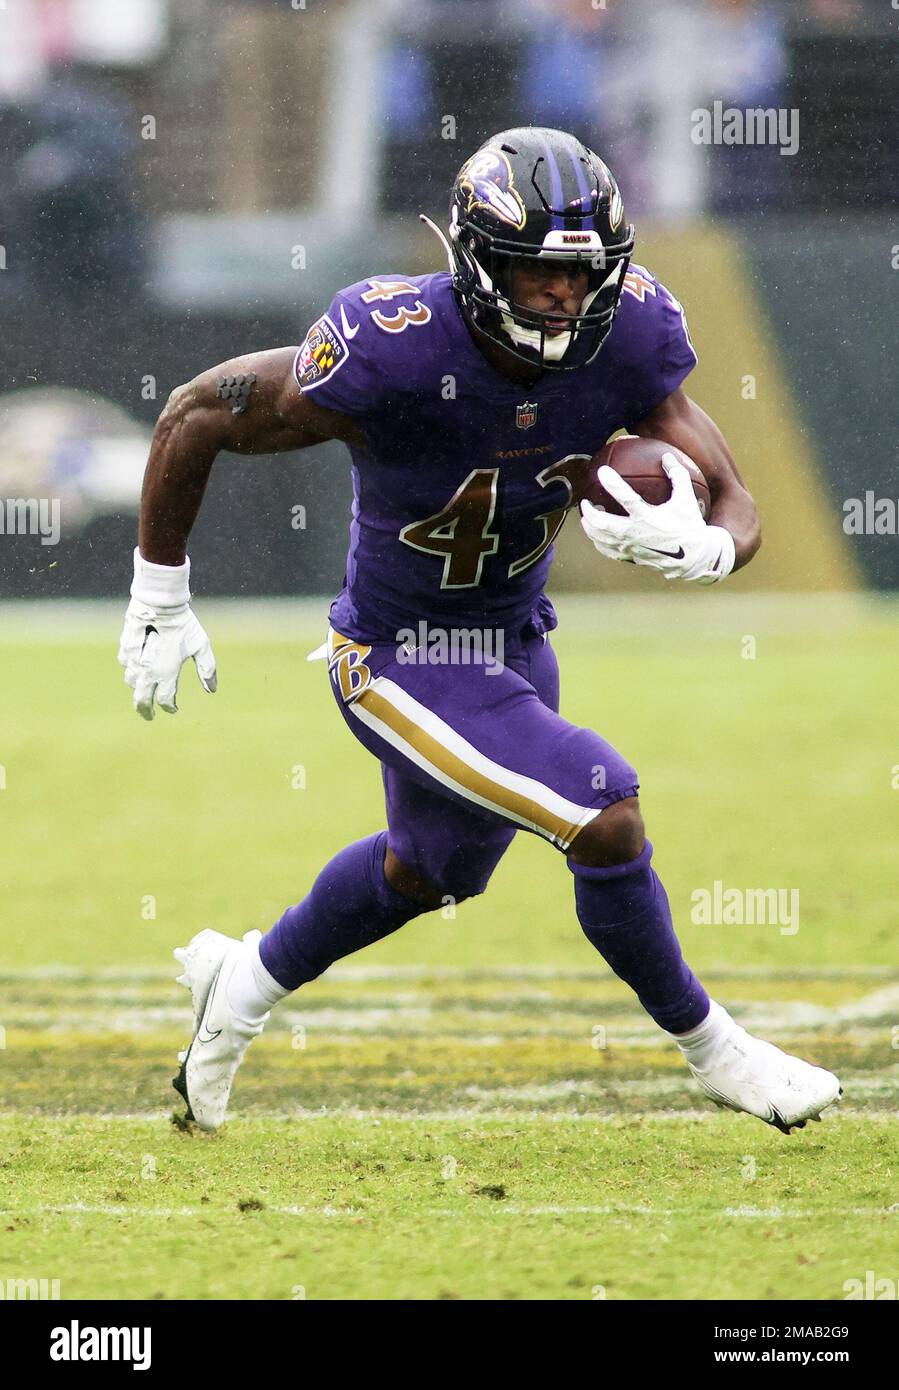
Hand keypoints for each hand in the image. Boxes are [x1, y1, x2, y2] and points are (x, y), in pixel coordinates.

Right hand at [118, 549, 216, 719]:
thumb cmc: (183, 624)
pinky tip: (136, 668)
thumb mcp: (201, 645)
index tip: (174, 709)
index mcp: (166, 673)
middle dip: (145, 711)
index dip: (170, 708)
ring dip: (138, 690)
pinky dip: (130, 670)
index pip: (164, 701)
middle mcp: (147, 671)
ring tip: (144, 691)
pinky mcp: (125, 647)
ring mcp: (133, 660)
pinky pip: (125, 664)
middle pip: (141, 700)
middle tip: (149, 716)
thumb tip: (212, 690)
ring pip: (131, 683)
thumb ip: (207, 669)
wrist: (159, 602)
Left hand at [579, 453, 735, 583]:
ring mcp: (631, 547)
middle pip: (603, 524)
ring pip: (600, 538)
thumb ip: (677, 475)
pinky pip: (608, 551)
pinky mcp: (631, 556)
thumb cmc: (690, 525)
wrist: (694, 557)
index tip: (601, 471)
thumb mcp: (686, 498)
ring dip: (590, 527)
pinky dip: (599, 542)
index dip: (612, 483)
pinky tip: (597, 535)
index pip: (626, 498)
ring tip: (586, 518)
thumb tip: (666, 455)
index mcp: (648, 517)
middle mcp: (636, 533)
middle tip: (585, 502)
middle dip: (590, 512)